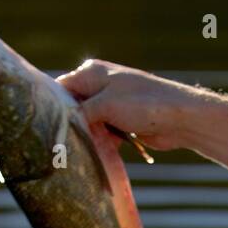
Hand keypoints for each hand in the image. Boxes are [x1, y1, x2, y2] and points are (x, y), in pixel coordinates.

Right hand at [57, 58, 196, 150]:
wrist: (179, 118)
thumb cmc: (142, 103)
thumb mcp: (105, 105)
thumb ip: (80, 113)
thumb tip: (62, 125)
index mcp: (91, 73)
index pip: (61, 88)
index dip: (53, 107)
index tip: (48, 128)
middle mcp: (99, 86)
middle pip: (74, 108)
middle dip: (72, 125)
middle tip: (63, 145)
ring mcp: (110, 104)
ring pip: (89, 124)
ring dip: (88, 137)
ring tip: (80, 152)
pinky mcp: (121, 121)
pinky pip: (103, 134)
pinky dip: (101, 143)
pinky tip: (99, 154)